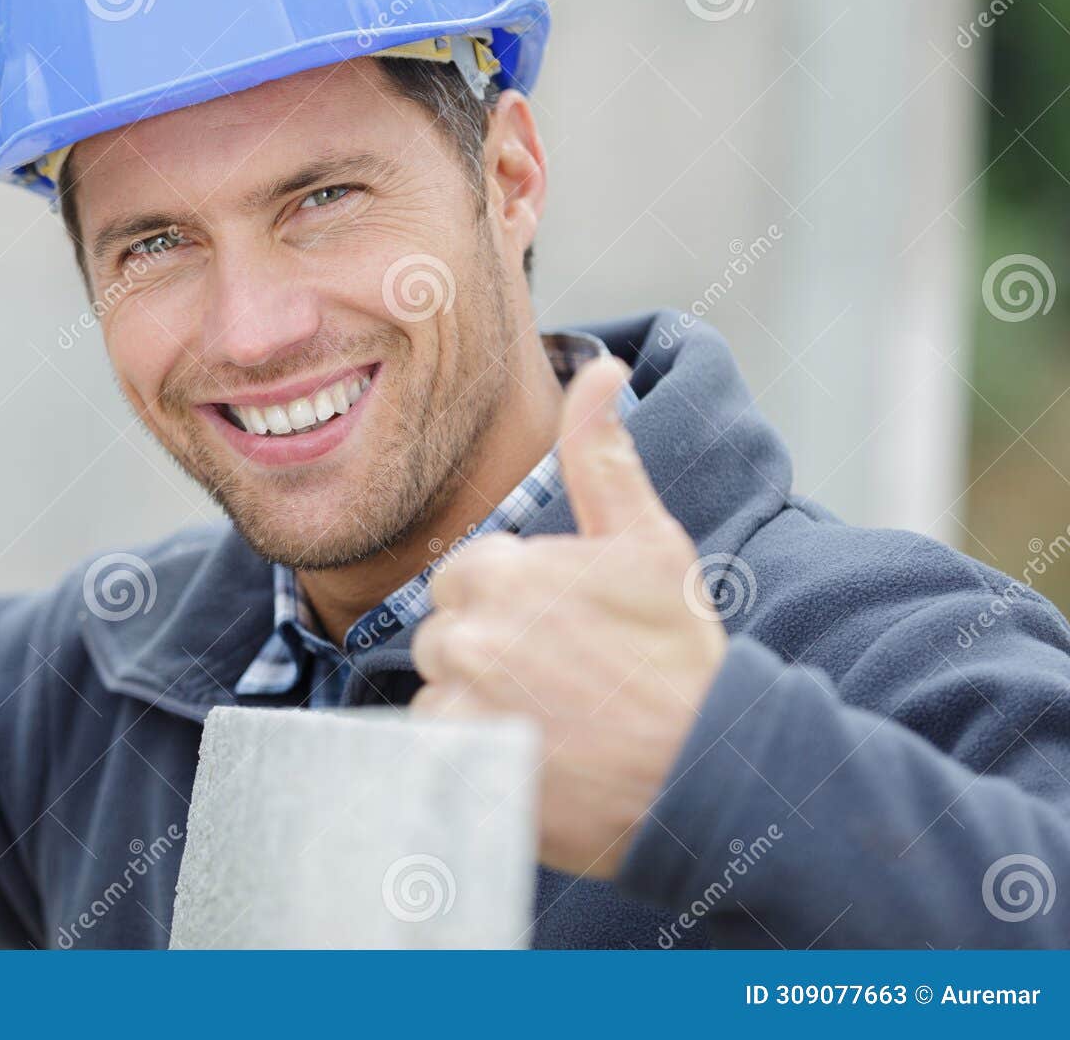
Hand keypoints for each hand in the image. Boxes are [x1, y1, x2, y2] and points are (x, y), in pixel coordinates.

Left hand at [411, 357, 727, 877]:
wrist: (702, 770)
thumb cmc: (676, 654)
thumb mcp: (648, 543)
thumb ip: (603, 457)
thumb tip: (600, 369)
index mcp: (501, 572)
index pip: (466, 579)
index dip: (514, 602)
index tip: (564, 628)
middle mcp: (468, 635)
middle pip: (445, 633)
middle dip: (490, 648)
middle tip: (562, 675)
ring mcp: (460, 705)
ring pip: (439, 688)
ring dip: (479, 700)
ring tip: (550, 716)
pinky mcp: (459, 767)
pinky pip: (436, 746)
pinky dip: (473, 751)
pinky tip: (532, 752)